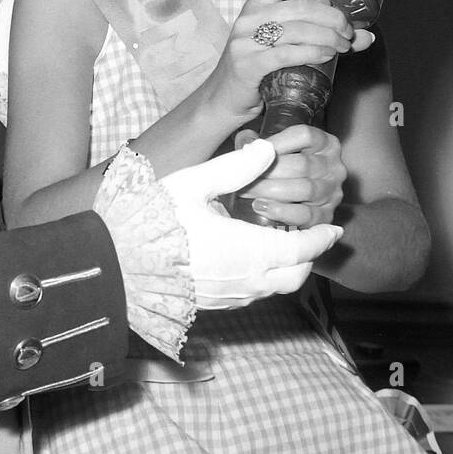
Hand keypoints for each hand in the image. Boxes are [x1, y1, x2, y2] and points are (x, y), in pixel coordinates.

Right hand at [161, 139, 341, 309]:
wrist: (119, 262)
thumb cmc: (153, 220)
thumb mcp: (194, 184)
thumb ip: (236, 167)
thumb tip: (268, 148)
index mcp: (249, 250)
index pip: (302, 249)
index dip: (321, 238)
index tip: (333, 228)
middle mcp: (247, 281)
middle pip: (295, 275)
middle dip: (308, 256)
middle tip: (310, 237)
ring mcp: (229, 297)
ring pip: (273, 288)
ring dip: (284, 268)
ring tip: (279, 245)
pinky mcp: (212, 304)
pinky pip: (251, 295)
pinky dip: (262, 279)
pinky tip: (248, 260)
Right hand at [201, 0, 374, 123]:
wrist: (224, 100)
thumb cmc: (258, 70)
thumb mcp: (284, 46)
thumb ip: (322, 37)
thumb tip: (366, 37)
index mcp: (255, 5)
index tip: (328, 4)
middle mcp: (248, 18)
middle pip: (300, 5)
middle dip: (333, 18)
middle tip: (347, 33)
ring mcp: (245, 41)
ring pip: (298, 29)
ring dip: (328, 37)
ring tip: (341, 47)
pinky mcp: (247, 64)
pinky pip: (288, 53)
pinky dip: (313, 53)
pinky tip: (327, 57)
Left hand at [232, 125, 346, 227]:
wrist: (297, 193)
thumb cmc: (283, 166)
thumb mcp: (275, 148)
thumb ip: (257, 141)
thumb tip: (244, 142)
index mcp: (326, 143)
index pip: (304, 136)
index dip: (277, 142)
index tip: (253, 149)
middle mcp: (334, 167)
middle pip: (302, 165)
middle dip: (267, 171)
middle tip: (242, 175)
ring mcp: (333, 192)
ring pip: (304, 190)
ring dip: (270, 191)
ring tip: (246, 190)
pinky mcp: (327, 215)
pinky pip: (306, 215)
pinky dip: (282, 211)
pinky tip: (262, 207)